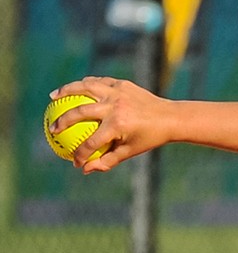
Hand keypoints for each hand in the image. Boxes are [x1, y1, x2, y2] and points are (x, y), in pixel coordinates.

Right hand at [47, 77, 173, 172]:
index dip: (81, 155)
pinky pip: (97, 82)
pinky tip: (73, 89)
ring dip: (66, 91)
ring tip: (53, 98)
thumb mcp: (130, 151)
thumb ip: (107, 160)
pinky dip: (84, 85)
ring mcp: (117, 93)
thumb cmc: (149, 138)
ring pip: (84, 88)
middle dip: (62, 122)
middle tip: (51, 129)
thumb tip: (86, 170)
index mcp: (118, 125)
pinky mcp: (121, 84)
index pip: (91, 142)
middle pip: (80, 112)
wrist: (170, 117)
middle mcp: (115, 107)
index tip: (74, 162)